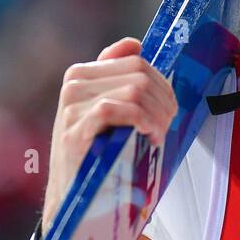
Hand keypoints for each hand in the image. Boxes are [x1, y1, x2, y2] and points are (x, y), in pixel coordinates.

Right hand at [41, 37, 176, 225]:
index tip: (168, 109)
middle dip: (163, 102)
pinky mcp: (74, 131)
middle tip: (164, 126)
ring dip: (157, 115)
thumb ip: (120, 77)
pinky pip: (115, 109)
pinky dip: (141, 121)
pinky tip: (147, 137)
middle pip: (139, 76)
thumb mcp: (110, 111)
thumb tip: (133, 44)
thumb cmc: (98, 154)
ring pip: (133, 91)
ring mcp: (71, 108)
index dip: (162, 86)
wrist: (75, 195)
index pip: (137, 62)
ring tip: (156, 135)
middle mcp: (74, 85)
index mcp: (82, 74)